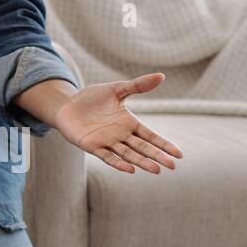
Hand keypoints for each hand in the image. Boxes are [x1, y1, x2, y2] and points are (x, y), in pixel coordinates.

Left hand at [53, 72, 184, 173]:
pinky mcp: (92, 146)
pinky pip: (107, 156)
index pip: (151, 136)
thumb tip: (162, 76)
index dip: (164, 145)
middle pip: (143, 148)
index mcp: (129, 123)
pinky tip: (130, 169)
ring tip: (157, 170)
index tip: (179, 154)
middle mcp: (121, 135)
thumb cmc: (92, 98)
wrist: (66, 105)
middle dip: (157, 156)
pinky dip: (118, 163)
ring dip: (141, 162)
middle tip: (172, 166)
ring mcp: (107, 142)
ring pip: (128, 154)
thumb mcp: (116, 89)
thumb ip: (137, 85)